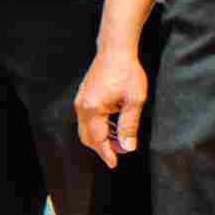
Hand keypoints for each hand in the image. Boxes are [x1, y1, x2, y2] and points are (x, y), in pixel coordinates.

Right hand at [73, 47, 149, 167]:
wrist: (115, 50)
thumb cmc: (127, 72)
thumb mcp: (134, 100)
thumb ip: (129, 125)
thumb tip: (127, 147)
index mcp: (93, 109)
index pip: (97, 140)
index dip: (106, 154)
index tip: (114, 164)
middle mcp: (82, 107)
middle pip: (87, 137)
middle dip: (102, 147)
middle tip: (120, 151)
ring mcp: (80, 102)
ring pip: (85, 129)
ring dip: (100, 137)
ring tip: (119, 138)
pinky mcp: (82, 97)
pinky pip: (86, 119)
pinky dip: (97, 127)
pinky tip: (113, 124)